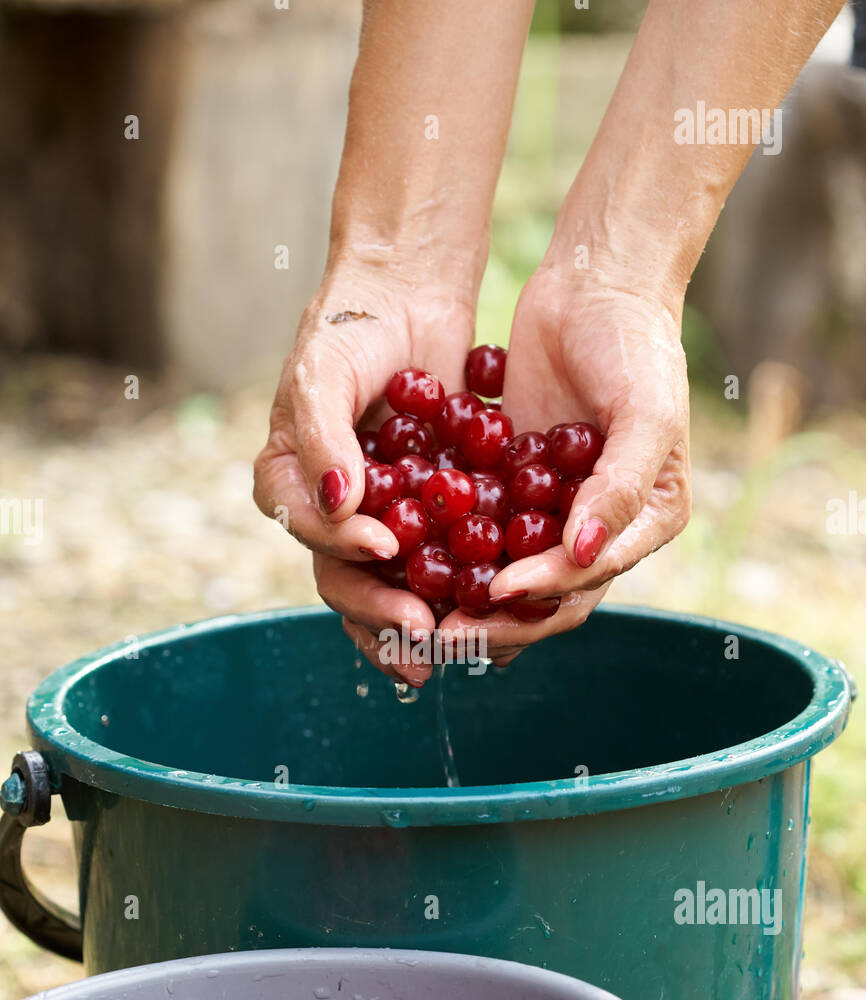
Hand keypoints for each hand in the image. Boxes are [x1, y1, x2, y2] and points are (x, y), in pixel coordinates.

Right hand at [253, 263, 474, 685]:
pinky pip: (445, 563)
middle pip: (350, 581)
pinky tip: (494, 612)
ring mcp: (382, 520)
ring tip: (457, 646)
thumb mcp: (326, 374)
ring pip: (396, 586)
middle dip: (387, 613)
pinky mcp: (430, 517)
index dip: (345, 553)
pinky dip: (465, 589)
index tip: (386, 548)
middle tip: (426, 631)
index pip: (310, 535)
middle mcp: (331, 515)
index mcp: (289, 487)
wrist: (408, 293)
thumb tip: (337, 508)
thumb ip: (324, 440)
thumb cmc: (352, 327)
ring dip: (424, 622)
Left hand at [459, 264, 688, 665]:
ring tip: (421, 613)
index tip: (495, 590)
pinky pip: (480, 531)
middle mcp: (601, 530)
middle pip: (543, 597)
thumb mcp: (646, 413)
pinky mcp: (514, 487)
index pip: (586, 579)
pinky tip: (408, 562)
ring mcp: (554, 511)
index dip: (540, 593)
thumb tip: (582, 555)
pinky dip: (451, 551)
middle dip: (494, 620)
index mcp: (646, 524)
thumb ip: (621, 488)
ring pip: (506, 574)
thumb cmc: (636, 346)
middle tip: (442, 633)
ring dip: (466, 598)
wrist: (594, 284)